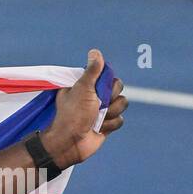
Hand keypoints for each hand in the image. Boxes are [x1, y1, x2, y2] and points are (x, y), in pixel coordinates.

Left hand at [42, 50, 126, 167]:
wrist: (70, 142)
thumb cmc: (73, 114)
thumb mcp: (82, 89)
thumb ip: (92, 71)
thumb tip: (95, 52)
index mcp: (87, 86)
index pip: (109, 77)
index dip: (107, 84)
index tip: (98, 90)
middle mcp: (95, 97)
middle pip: (118, 89)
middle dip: (110, 99)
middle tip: (97, 106)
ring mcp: (101, 111)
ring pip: (122, 105)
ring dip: (110, 113)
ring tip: (96, 120)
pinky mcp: (107, 124)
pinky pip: (120, 120)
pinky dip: (110, 125)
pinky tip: (98, 129)